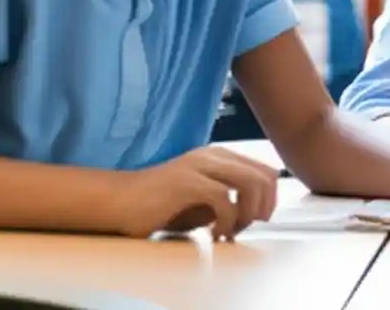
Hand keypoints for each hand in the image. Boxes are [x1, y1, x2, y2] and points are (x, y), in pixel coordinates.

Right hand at [111, 146, 279, 240]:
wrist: (119, 202)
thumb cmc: (161, 205)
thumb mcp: (205, 201)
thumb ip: (231, 200)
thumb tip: (258, 211)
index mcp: (221, 156)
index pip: (266, 171)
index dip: (271, 199)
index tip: (258, 220)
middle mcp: (214, 155)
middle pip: (265, 176)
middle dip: (265, 207)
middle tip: (247, 227)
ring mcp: (200, 165)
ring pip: (251, 183)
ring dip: (248, 214)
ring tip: (232, 230)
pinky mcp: (187, 181)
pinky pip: (224, 199)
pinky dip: (227, 221)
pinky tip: (215, 234)